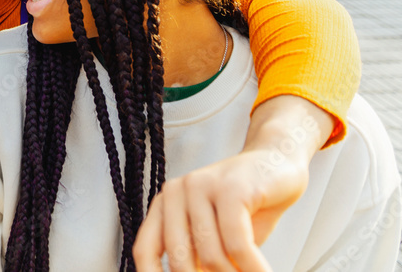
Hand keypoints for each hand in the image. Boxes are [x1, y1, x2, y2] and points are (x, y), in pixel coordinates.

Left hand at [133, 95, 330, 270]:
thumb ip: (200, 258)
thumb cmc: (246, 205)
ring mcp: (201, 187)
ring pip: (211, 256)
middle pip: (179, 260)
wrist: (278, 162)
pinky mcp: (230, 189)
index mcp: (165, 205)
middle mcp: (176, 192)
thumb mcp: (217, 236)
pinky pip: (238, 244)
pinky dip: (253, 268)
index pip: (144, 250)